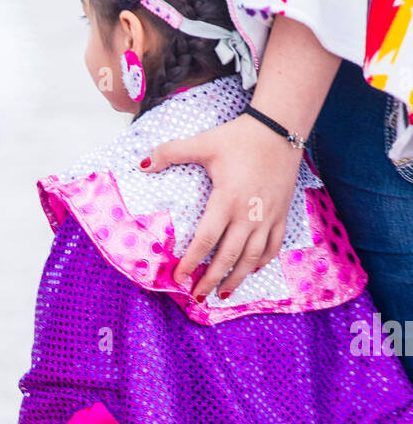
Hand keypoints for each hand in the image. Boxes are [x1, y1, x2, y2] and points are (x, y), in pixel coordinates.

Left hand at [140, 113, 303, 299]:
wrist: (281, 127)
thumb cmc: (240, 136)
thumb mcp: (203, 142)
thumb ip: (171, 152)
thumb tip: (142, 164)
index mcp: (227, 200)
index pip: (205, 240)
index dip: (191, 262)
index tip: (180, 278)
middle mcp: (248, 214)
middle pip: (228, 257)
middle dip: (211, 280)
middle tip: (198, 297)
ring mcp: (267, 217)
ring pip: (252, 258)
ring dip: (236, 278)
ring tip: (222, 293)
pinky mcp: (281, 214)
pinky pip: (273, 246)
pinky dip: (261, 262)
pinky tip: (250, 271)